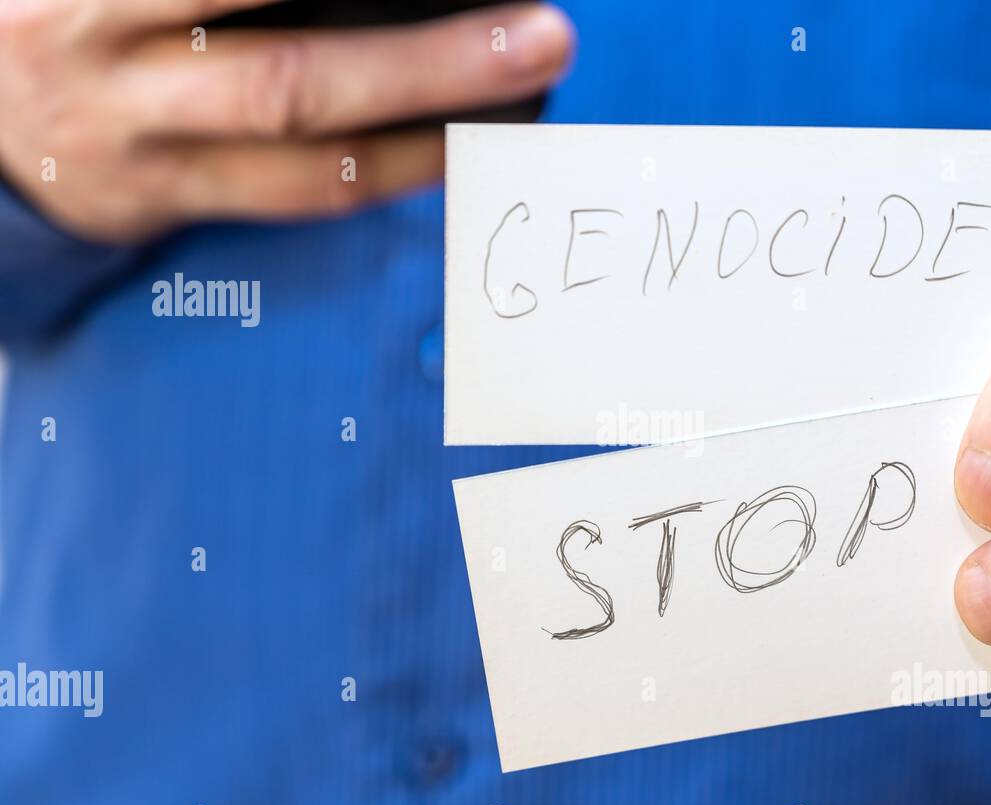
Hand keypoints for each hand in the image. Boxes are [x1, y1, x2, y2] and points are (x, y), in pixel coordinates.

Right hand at [0, 0, 572, 241]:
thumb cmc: (43, 5)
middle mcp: (119, 72)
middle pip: (297, 72)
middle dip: (431, 59)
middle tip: (544, 32)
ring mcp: (147, 150)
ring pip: (309, 153)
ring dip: (430, 131)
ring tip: (524, 99)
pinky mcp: (167, 202)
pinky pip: (295, 194)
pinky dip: (385, 170)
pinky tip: (454, 145)